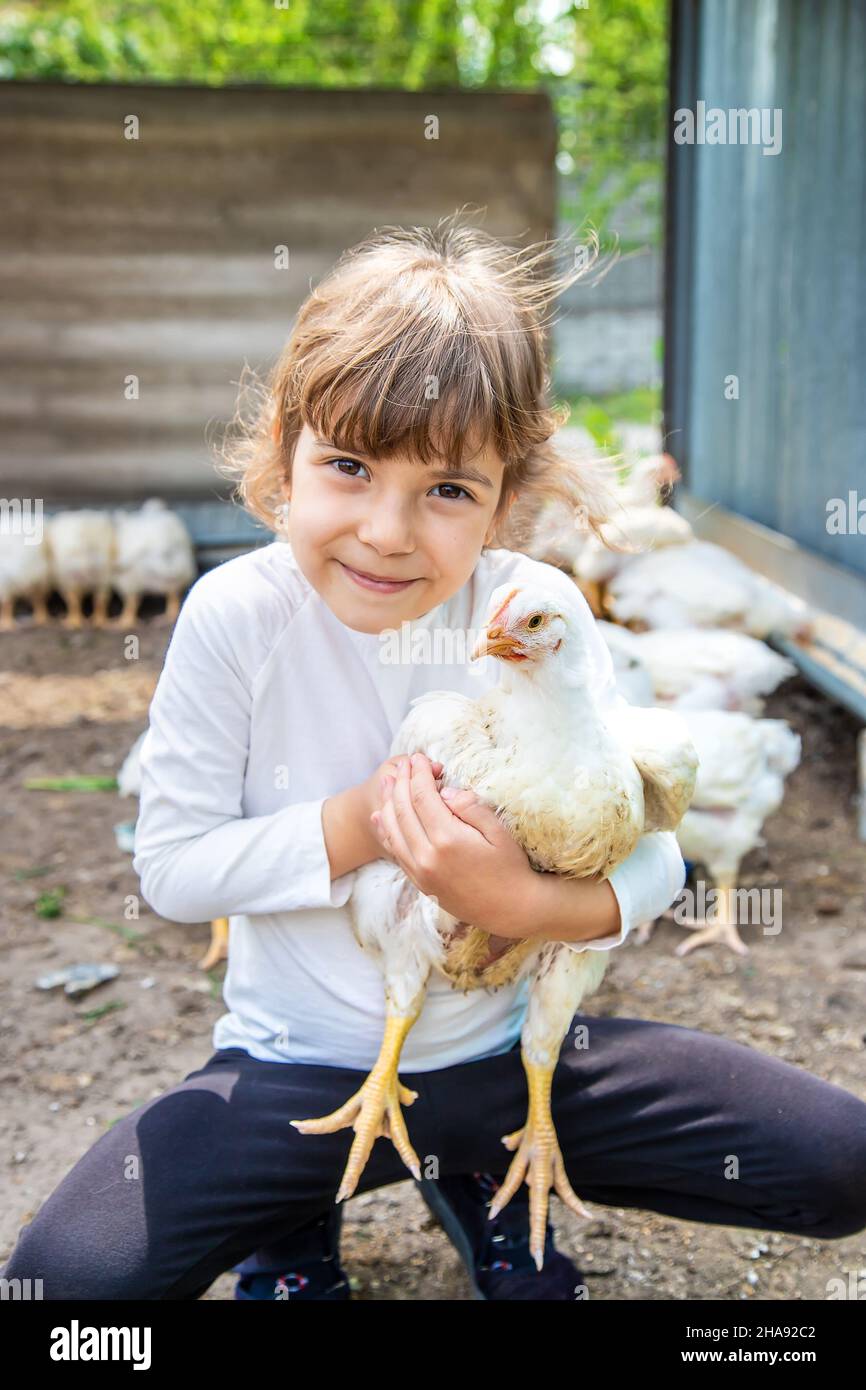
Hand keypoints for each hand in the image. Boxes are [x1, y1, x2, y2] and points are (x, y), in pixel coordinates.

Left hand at [370, 752, 541, 937]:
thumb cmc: (510, 868)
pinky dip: (385, 830)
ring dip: (387, 802)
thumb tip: (446, 792)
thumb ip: (471, 808)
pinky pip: (395, 852)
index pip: (423, 797)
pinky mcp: (419, 883)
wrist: (511, 911)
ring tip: (387, 781)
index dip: (418, 774)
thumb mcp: (499, 832)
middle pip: (403, 811)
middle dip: (401, 783)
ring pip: (393, 830)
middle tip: (403, 764)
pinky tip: (380, 816)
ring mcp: (420, 872)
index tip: (419, 758)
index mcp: (448, 839)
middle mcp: (427, 856)